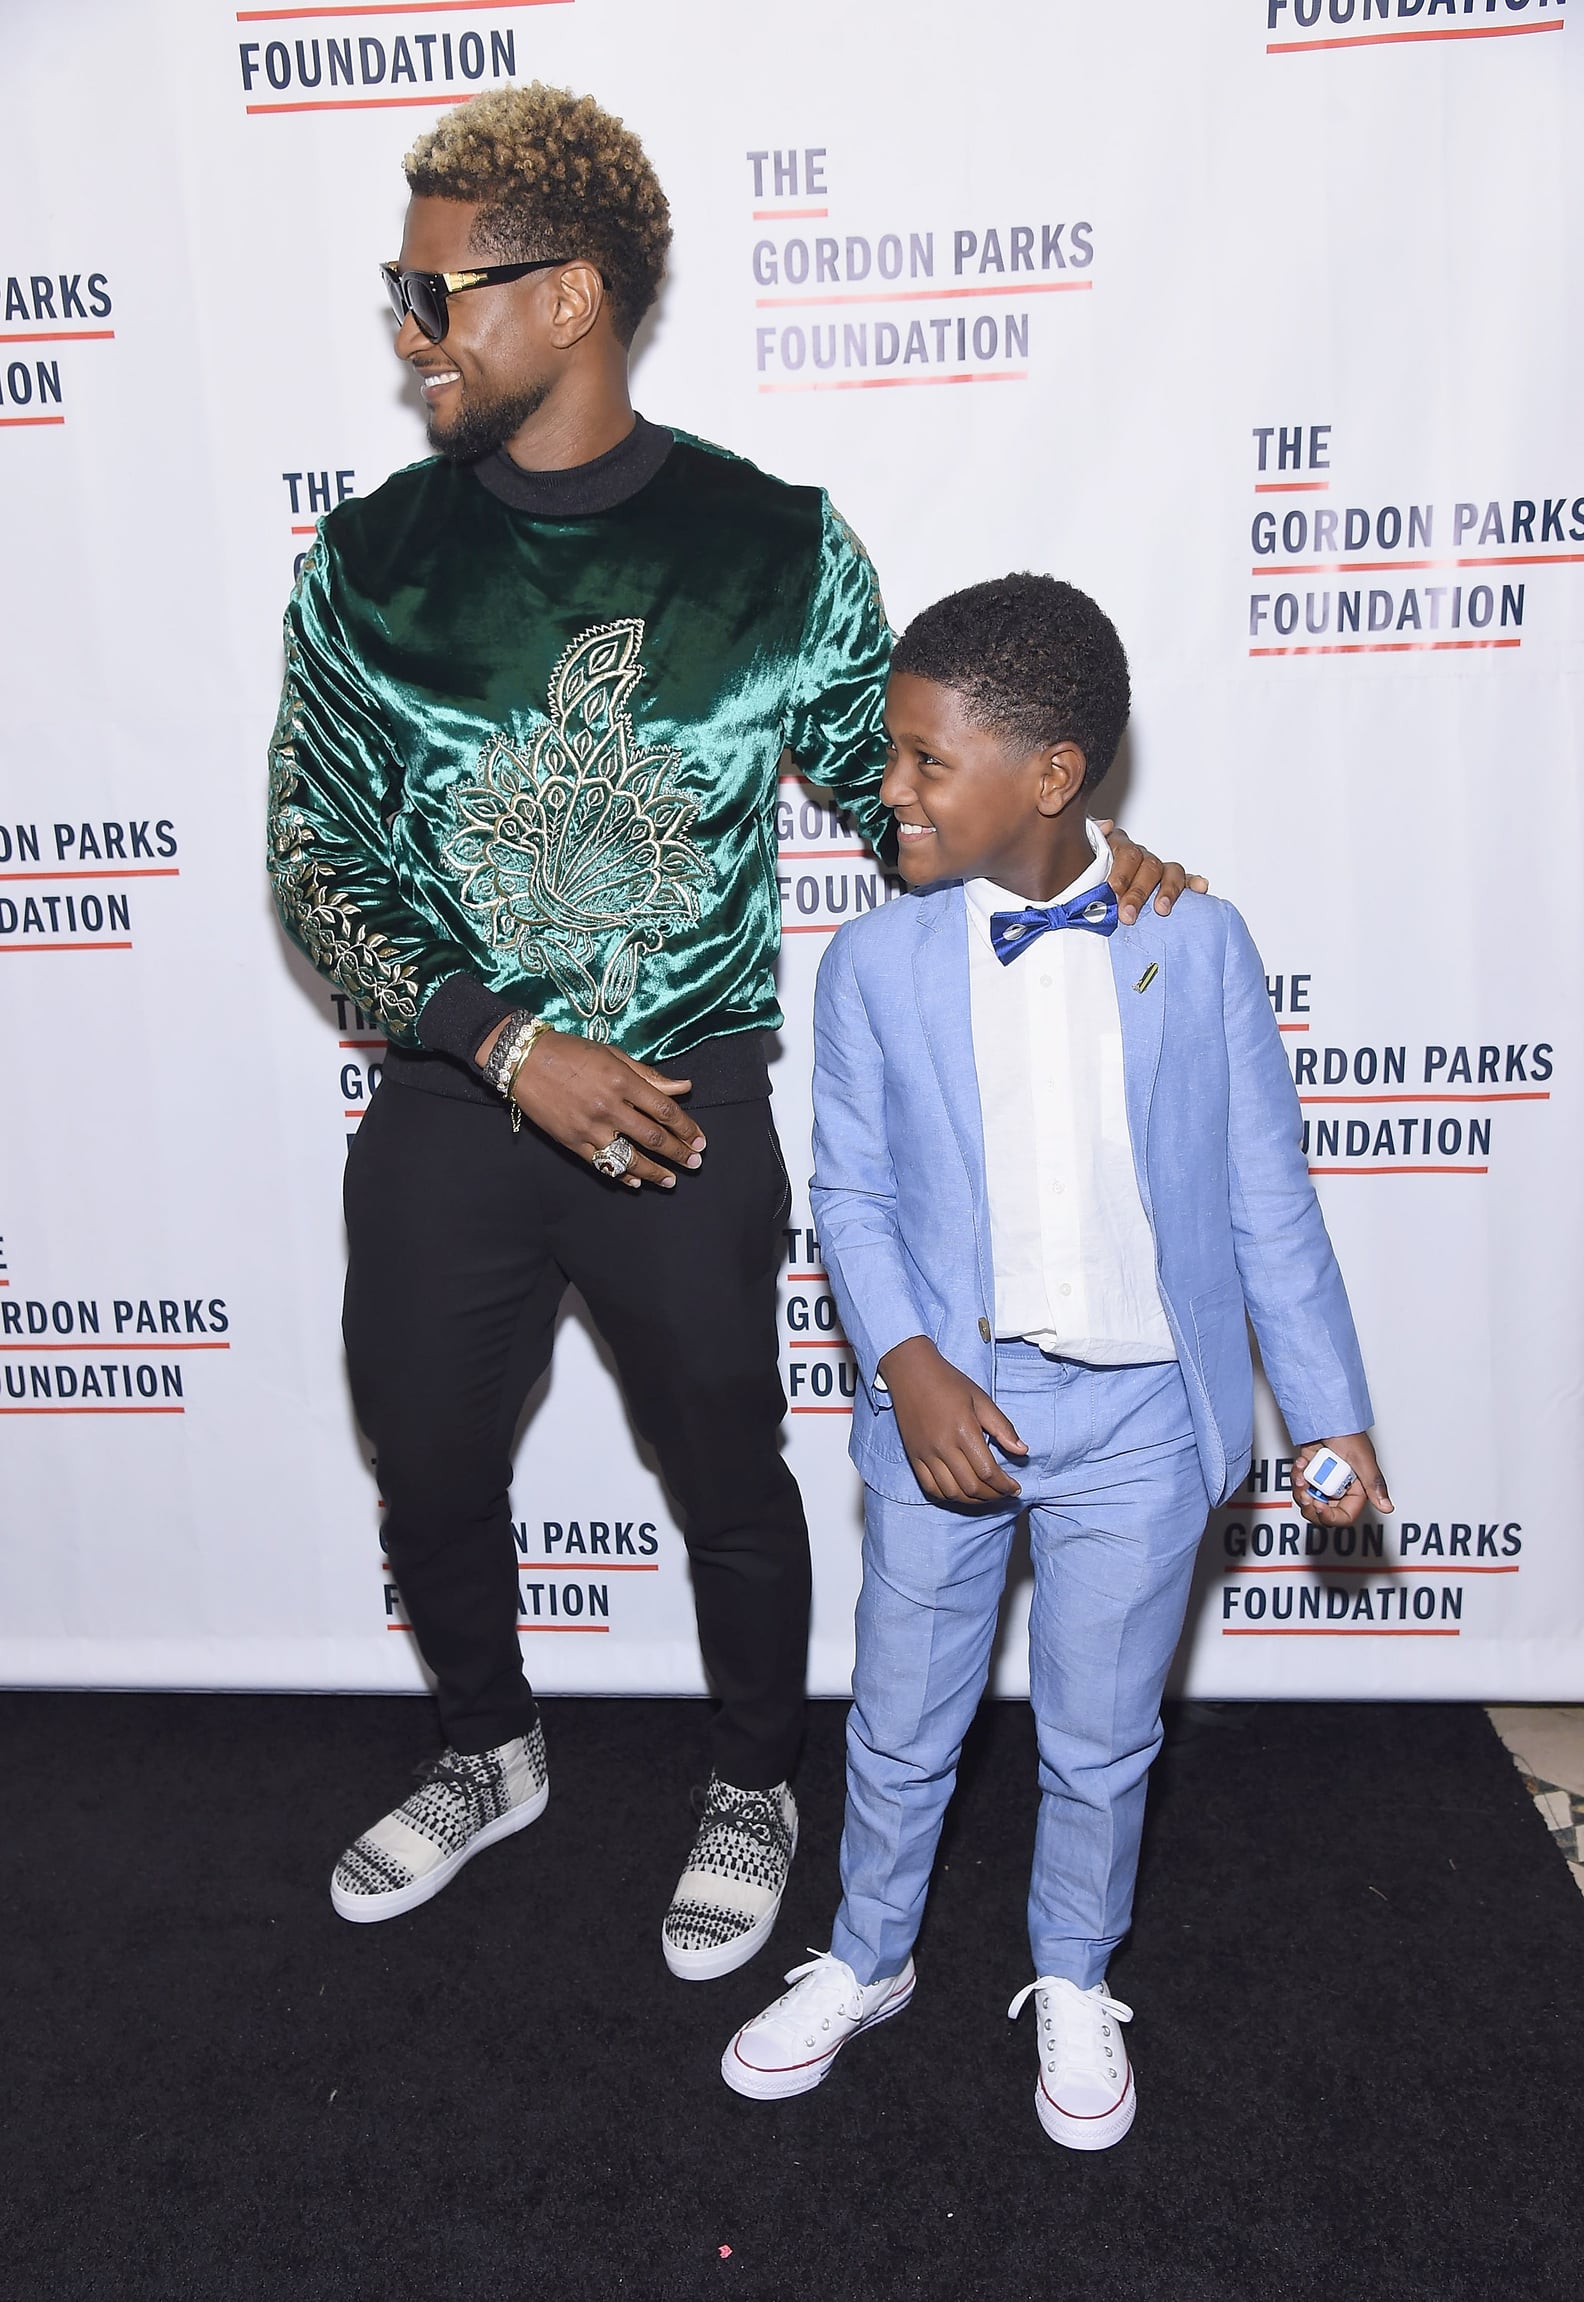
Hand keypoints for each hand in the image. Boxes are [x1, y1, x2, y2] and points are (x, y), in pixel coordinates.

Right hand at [482, 1026, 704, 1189]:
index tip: (700, 1139)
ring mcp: (590, 1128)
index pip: (665, 1110)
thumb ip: (649, 1075)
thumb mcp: (613, 1055)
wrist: (524, 1060)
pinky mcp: (572, 1141)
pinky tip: (637, 1181)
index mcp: (622, 1081)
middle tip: (695, 1162)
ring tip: (671, 1180)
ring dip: (655, 1171)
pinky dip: (622, 1175)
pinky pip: (602, 1164)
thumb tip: (684, 1087)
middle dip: (679, 1152)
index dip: (687, 1128)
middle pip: (653, 1137)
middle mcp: (609, 1107)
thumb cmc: (571, 1052)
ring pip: (630, 1157)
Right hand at [878, 1335, 1028, 1503]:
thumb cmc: (948, 1382)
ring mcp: (926, 1453)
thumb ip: (1002, 1427)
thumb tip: (1022, 1451)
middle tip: (1004, 1493)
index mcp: (963, 1430)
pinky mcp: (914, 1456)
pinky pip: (930, 1487)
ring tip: (986, 1495)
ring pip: (951, 1492)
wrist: (910, 1372)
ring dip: (972, 1500)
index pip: (988, 1471)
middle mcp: (943, 1446)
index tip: (1015, 1488)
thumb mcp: (981, 1399)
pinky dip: (948, 1496)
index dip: (1005, 1486)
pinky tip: (961, 1492)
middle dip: (993, 1496)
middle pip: (971, 1487)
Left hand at [1096, 819, 1209, 924]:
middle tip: (1127, 915)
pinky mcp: (1172, 883)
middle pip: (1147, 866)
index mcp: (1119, 847)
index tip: (1112, 892)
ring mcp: (1157, 869)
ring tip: (1161, 909)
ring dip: (1166, 891)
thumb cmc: (1088, 876)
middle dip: (1138, 892)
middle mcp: (1140, 856)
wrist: (1090, 891)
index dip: (1121, 874)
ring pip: (1168, 872)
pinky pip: (1186, 880)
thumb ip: (1093, 840)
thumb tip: (1106, 826)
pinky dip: (1194, 883)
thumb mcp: (1082, 856)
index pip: (1126, 854)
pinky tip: (1201, 887)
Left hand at [1292, 1434, 1393, 1527]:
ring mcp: (1324, 1479)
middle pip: (1323, 1512)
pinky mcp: (1310, 1471)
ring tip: (1302, 1473)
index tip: (1319, 1507)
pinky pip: (1299, 1484)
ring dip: (1301, 1488)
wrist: (1324, 1413)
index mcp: (1357, 1489)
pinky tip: (1301, 1462)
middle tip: (1305, 1493)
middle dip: (1310, 1503)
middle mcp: (1340, 1487)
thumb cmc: (1346, 1431)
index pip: (1344, 1516)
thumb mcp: (1361, 1459)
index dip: (1331, 1516)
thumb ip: (1373, 1484)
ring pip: (1308, 1499)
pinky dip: (1297, 1475)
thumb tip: (1387, 1507)